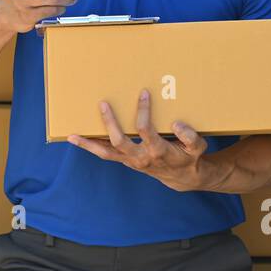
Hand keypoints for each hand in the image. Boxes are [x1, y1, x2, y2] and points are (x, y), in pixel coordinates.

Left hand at [66, 88, 212, 191]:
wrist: (182, 177)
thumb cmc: (189, 157)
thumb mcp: (197, 147)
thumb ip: (190, 136)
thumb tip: (176, 124)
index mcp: (157, 151)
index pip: (145, 129)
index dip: (143, 111)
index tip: (143, 93)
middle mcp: (140, 157)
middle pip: (119, 141)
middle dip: (110, 122)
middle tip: (103, 103)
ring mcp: (130, 160)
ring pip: (105, 153)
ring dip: (88, 143)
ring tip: (72, 134)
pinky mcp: (125, 160)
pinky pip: (105, 154)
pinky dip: (90, 147)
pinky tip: (76, 138)